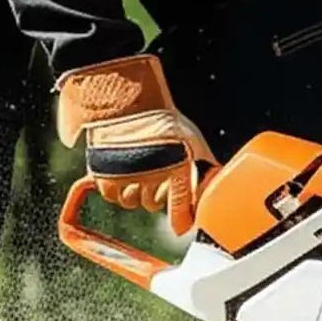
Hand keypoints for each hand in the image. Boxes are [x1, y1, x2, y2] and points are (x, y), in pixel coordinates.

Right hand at [56, 53, 216, 235]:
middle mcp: (152, 177)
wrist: (125, 96)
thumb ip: (204, 160)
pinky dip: (114, 189)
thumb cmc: (161, 114)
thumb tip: (217, 173)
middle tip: (154, 179)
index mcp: (177, 169)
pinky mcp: (104, 173)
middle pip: (152, 205)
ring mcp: (127, 176)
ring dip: (134, 193)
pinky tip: (119, 175)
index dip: (181, 220)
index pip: (181, 211)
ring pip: (131, 202)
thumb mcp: (191, 137)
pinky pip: (110, 195)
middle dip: (155, 195)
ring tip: (136, 175)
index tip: (181, 224)